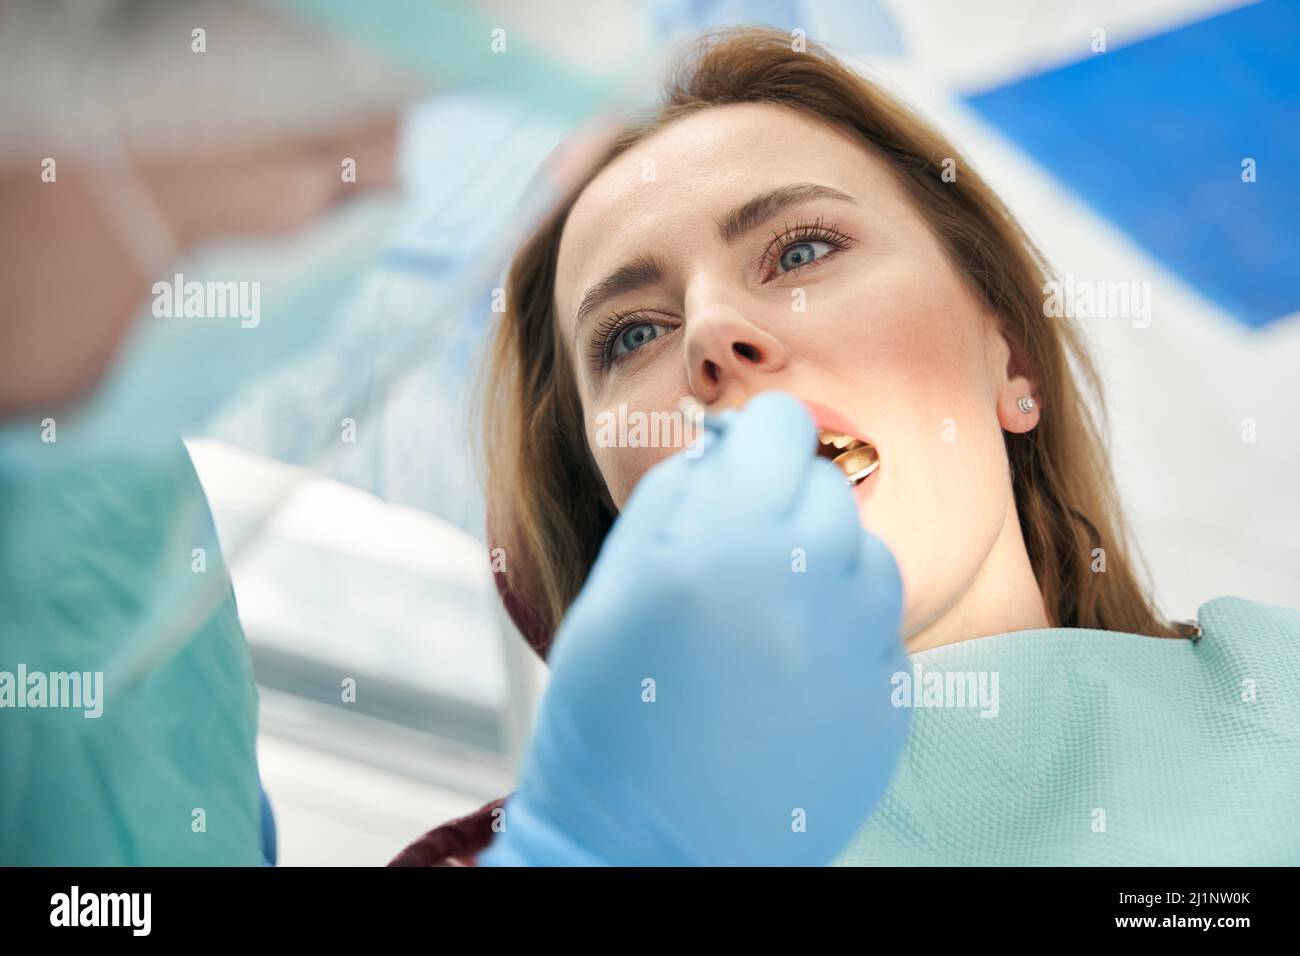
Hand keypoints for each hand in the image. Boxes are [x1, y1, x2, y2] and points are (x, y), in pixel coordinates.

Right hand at [481, 391, 908, 865]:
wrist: (642, 845)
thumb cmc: (610, 710)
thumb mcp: (615, 583)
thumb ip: (678, 496)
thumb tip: (730, 447)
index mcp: (720, 544)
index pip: (783, 429)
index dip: (759, 440)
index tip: (747, 462)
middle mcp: (801, 586)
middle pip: (831, 489)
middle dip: (790, 503)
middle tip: (747, 552)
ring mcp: (855, 651)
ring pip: (871, 558)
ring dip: (829, 568)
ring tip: (774, 618)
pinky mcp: (888, 707)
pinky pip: (884, 632)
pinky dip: (848, 636)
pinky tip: (794, 674)